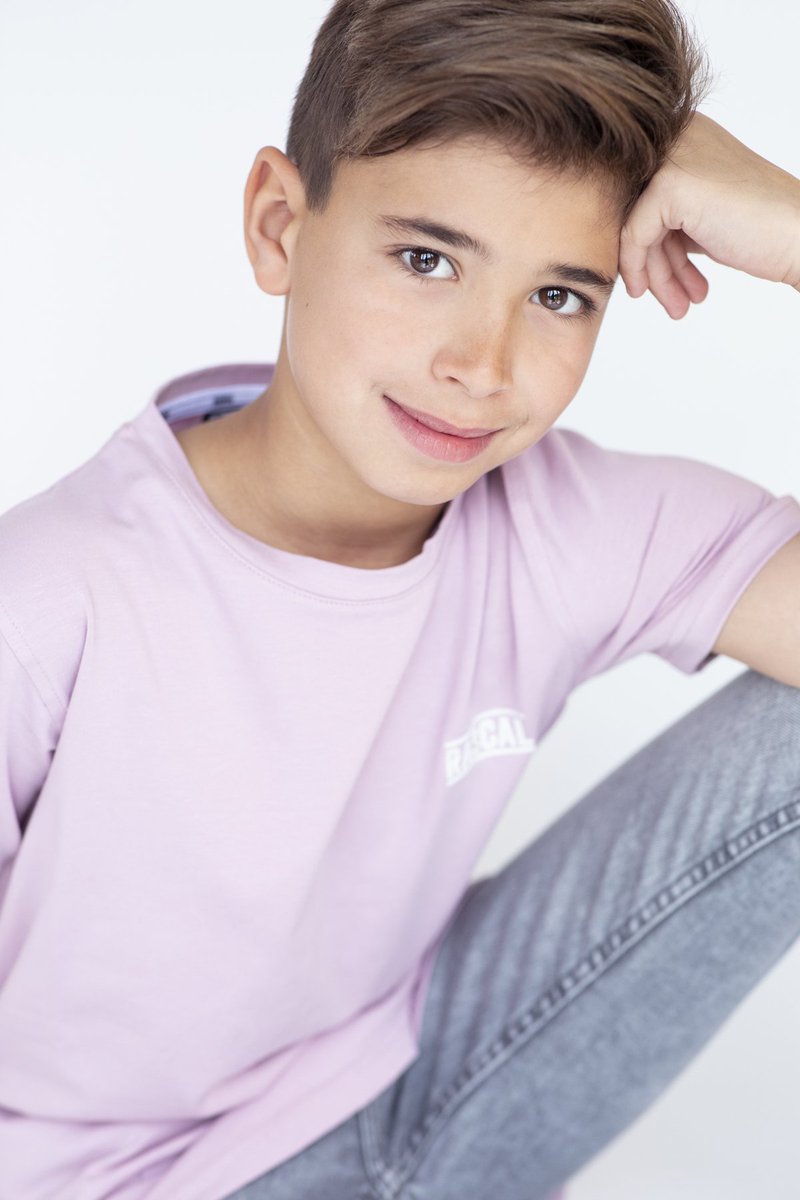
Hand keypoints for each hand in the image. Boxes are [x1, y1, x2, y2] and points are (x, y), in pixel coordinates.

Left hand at [618, 112, 799, 318]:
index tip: (662, 280)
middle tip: (674, 299)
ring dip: (655, 273)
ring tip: (676, 305)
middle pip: (639, 207)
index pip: (645, 192)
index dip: (653, 242)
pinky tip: (656, 293)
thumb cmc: (761, 229)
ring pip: (635, 224)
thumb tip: (625, 241)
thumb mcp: (702, 215)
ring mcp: (673, 157)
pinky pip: (634, 234)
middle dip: (654, 261)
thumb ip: (668, 216)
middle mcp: (679, 135)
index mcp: (688, 134)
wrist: (799, 237)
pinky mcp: (670, 184)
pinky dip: (639, 267)